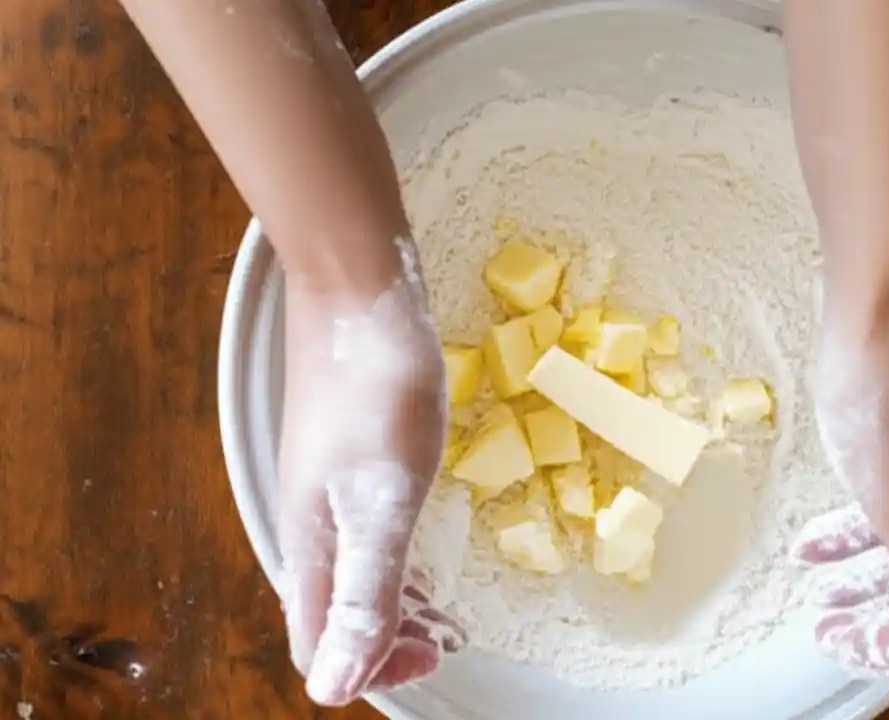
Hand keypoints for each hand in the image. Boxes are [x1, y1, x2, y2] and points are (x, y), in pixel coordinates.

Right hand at [275, 247, 463, 705]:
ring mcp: (326, 494)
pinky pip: (365, 538)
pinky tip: (425, 553)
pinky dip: (398, 565)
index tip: (438, 647)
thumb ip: (364, 594)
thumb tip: (334, 688)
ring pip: (353, 579)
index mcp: (312, 550)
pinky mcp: (348, 463)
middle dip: (392, 642)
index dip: (375, 666)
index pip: (322, 647)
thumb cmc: (375, 394)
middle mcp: (311, 531)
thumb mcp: (381, 504)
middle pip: (336, 619)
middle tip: (451, 634)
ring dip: (399, 608)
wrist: (359, 294)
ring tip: (448, 614)